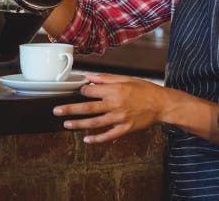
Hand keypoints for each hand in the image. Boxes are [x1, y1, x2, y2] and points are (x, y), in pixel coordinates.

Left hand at [52, 73, 166, 143]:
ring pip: (95, 123)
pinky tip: (87, 140)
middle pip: (88, 107)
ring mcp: (119, 118)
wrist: (161, 104)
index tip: (79, 92)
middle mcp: (115, 104)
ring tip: (66, 125)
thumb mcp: (125, 79)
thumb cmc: (144, 89)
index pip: (91, 91)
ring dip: (79, 124)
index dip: (82, 91)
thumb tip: (89, 77)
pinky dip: (97, 139)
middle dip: (70, 109)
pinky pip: (108, 136)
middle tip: (56, 111)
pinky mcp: (125, 129)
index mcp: (114, 90)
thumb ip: (106, 78)